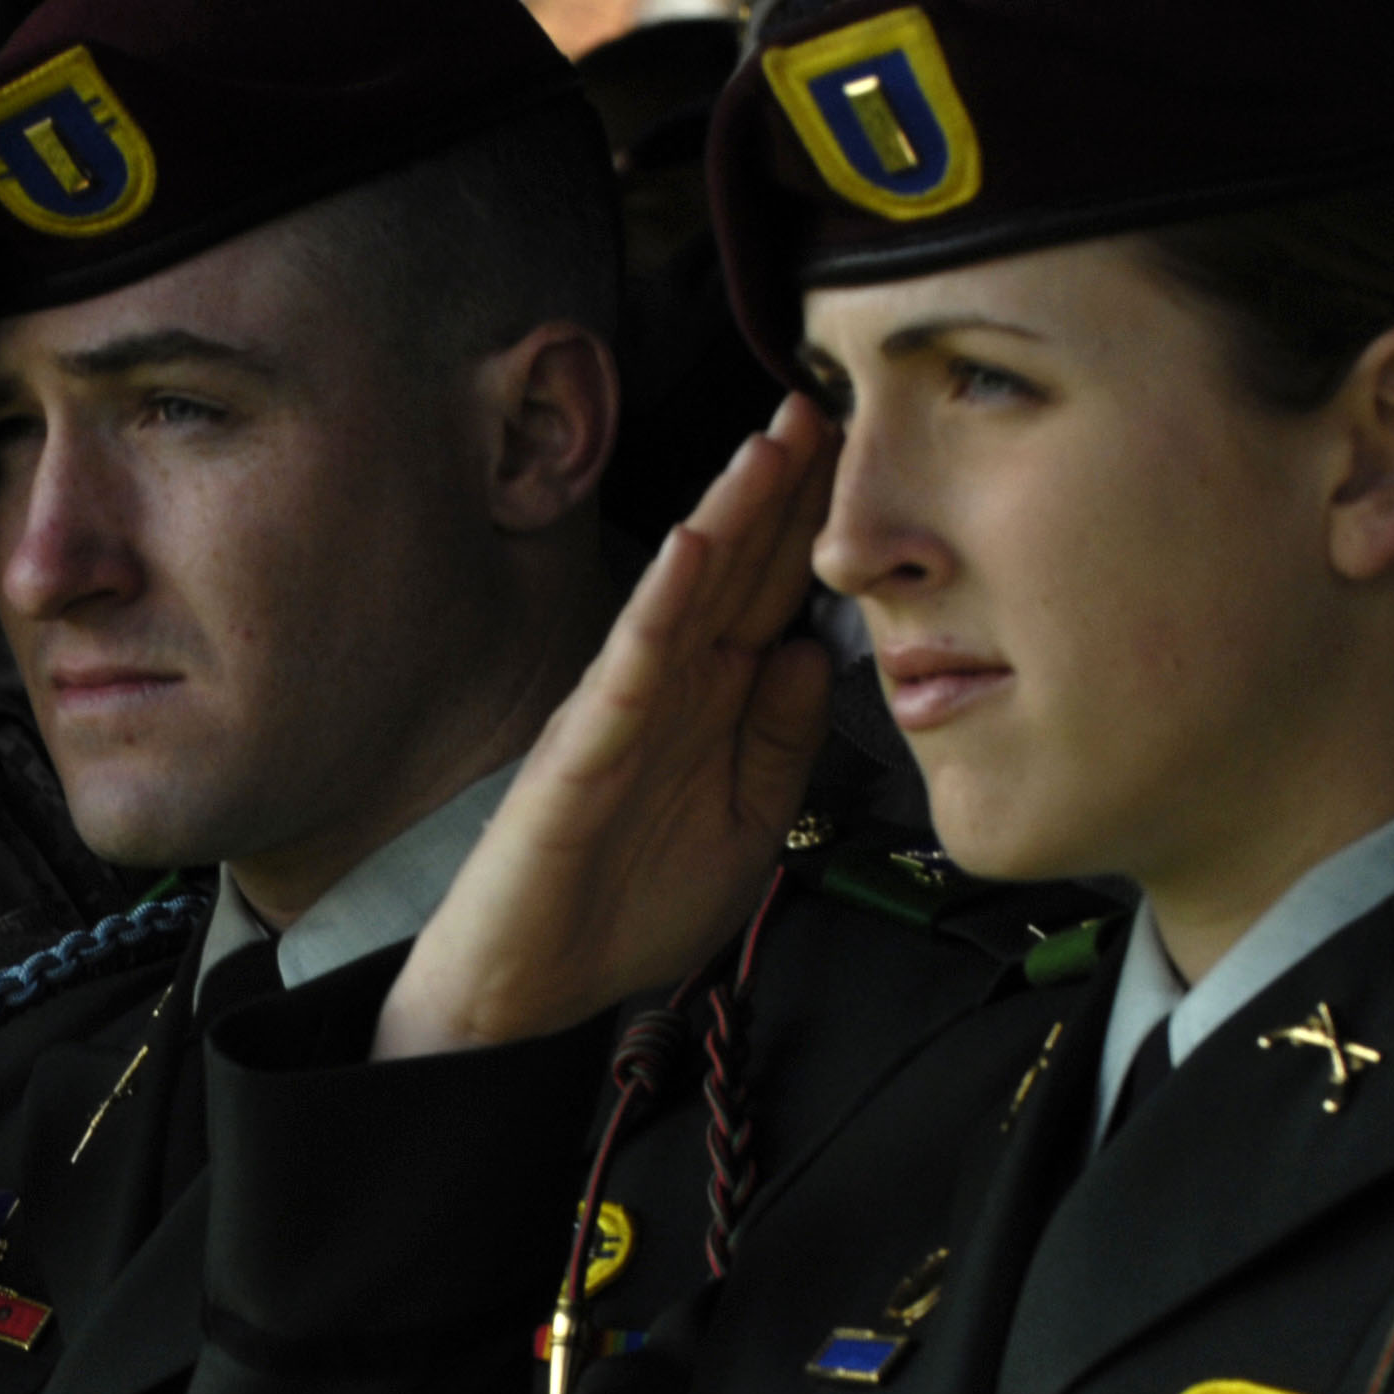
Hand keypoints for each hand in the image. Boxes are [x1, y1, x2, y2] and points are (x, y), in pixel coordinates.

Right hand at [376, 395, 841, 1060]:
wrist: (527, 994)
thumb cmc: (621, 913)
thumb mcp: (744, 827)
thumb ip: (782, 743)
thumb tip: (819, 650)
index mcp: (710, 708)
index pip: (772, 597)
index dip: (813, 526)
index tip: (866, 450)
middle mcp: (666, 691)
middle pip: (735, 573)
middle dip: (780, 490)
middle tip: (825, 399)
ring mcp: (619, 711)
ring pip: (683, 597)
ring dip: (727, 518)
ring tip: (771, 444)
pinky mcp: (579, 751)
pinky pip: (627, 667)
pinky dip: (659, 606)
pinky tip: (690, 549)